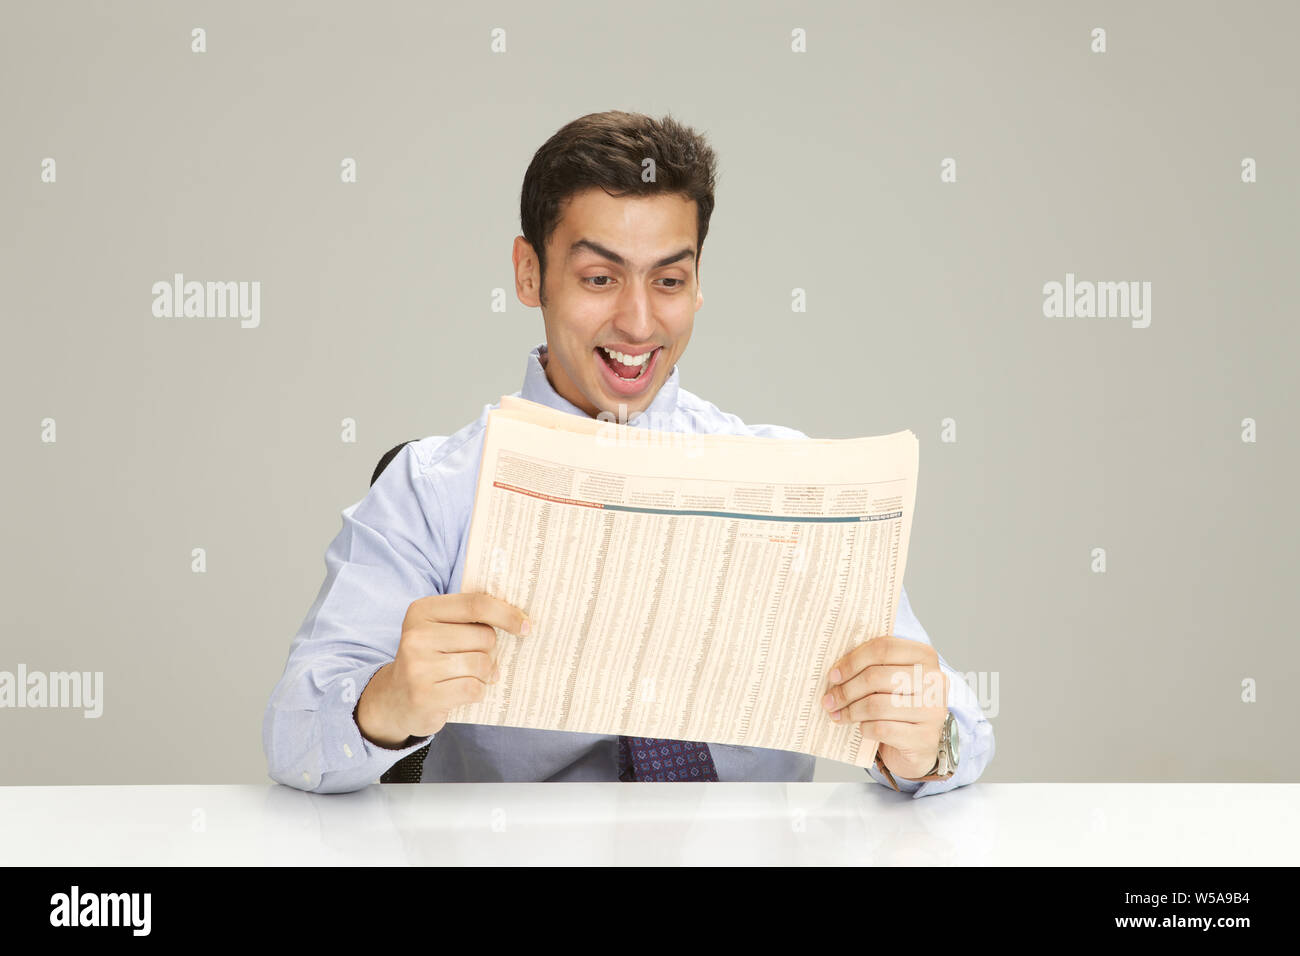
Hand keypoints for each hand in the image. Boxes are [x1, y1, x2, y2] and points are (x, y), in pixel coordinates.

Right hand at [356, 592, 529, 746]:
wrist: (395, 699)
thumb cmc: (431, 659)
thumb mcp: (440, 629)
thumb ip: (470, 617)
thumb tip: (520, 618)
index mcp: (422, 610)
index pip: (476, 604)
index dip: (506, 614)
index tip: (525, 626)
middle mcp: (416, 635)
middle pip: (484, 637)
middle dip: (491, 651)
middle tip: (477, 660)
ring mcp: (418, 666)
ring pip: (481, 664)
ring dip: (486, 673)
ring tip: (472, 676)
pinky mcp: (425, 695)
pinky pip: (474, 689)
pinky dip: (478, 691)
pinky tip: (464, 691)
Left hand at [821, 634, 947, 780]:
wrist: (920, 745)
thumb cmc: (900, 704)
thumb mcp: (892, 679)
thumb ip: (872, 666)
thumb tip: (835, 670)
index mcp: (925, 656)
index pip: (883, 648)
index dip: (852, 660)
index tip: (833, 675)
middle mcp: (934, 681)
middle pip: (876, 677)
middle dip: (845, 690)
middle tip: (829, 700)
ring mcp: (932, 710)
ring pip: (876, 705)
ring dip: (850, 711)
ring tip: (837, 714)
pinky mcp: (924, 737)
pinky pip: (882, 729)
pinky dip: (865, 728)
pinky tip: (861, 728)